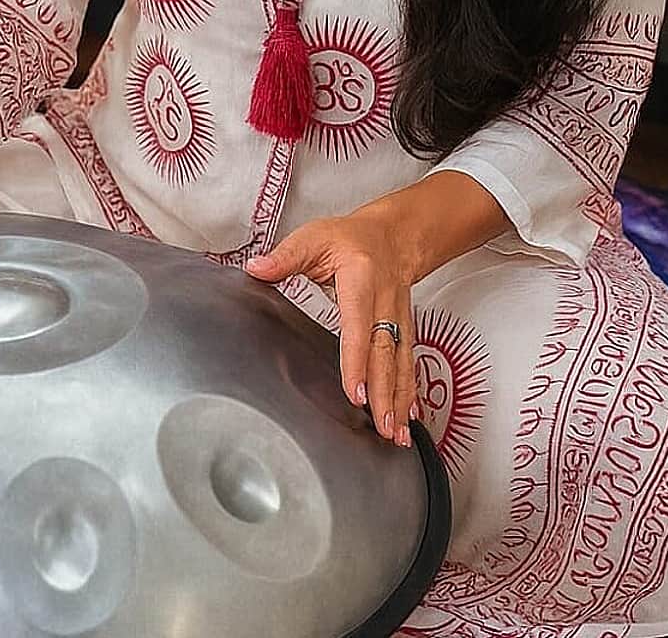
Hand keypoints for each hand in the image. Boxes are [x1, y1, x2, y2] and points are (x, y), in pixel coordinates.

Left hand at [245, 205, 420, 447]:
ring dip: (400, 400)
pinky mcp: (404, 330)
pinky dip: (409, 393)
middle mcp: (386, 303)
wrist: (394, 235)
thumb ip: (286, 256)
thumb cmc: (352, 238)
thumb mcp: (314, 237)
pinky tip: (408, 417)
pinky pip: (408, 363)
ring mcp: (399, 318)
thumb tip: (257, 268)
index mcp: (363, 280)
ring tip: (395, 432)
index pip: (359, 327)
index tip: (356, 393)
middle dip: (385, 393)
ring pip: (402, 363)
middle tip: (381, 426)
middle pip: (385, 353)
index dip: (357, 361)